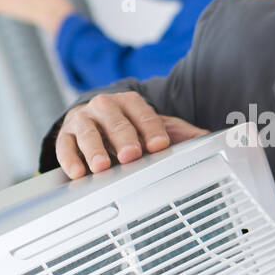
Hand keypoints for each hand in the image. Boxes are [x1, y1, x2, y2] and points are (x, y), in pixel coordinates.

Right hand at [54, 91, 207, 178]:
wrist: (93, 118)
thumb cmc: (128, 126)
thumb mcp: (156, 126)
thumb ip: (181, 133)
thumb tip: (210, 139)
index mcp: (130, 102)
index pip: (144, 114)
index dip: (152, 130)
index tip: (160, 146)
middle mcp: (105, 106)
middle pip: (115, 122)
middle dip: (124, 138)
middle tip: (131, 155)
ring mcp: (83, 119)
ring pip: (87, 132)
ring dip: (94, 150)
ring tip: (102, 166)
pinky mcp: (64, 134)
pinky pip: (64, 146)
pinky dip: (69, 159)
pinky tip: (77, 172)